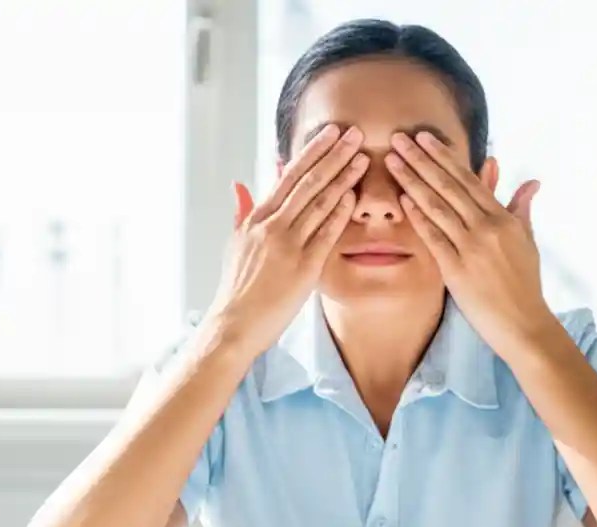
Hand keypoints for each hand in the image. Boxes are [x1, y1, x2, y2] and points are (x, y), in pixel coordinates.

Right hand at [205, 124, 367, 357]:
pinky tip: (354, 195)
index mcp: (257, 218)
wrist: (234, 324)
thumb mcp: (235, 244)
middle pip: (308, 182)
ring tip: (362, 156)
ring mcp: (288, 245)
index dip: (312, 152)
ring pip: (319, 202)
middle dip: (333, 155)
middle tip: (354, 132)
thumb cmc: (236, 288)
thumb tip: (241, 184)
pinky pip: (326, 233)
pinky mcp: (303, 267)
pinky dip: (340, 212)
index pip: (288, 175)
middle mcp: (272, 226)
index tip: (330, 133)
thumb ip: (242, 212)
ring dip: (343, 177)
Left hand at [385, 131, 555, 355]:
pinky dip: (419, 217)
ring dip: (412, 181)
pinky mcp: (457, 271)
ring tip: (392, 161)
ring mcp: (471, 248)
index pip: (469, 179)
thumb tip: (531, 182)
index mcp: (503, 218)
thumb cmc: (525, 284)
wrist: (524, 324)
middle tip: (399, 137)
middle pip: (449, 186)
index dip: (444, 157)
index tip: (423, 138)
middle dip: (422, 160)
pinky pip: (434, 238)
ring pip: (438, 207)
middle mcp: (487, 228)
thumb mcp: (528, 241)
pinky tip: (403, 199)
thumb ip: (521, 209)